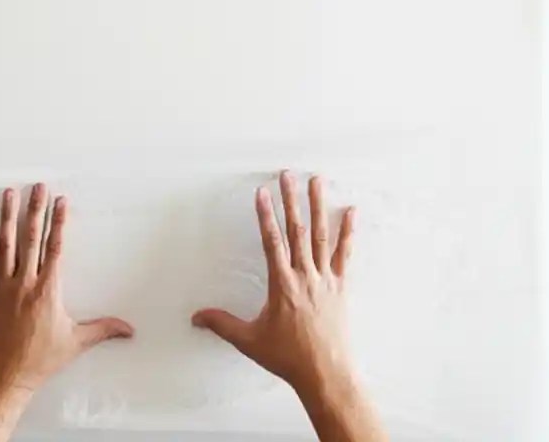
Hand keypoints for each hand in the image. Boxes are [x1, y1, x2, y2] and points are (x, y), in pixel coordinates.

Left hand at [0, 184, 132, 441]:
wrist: (6, 377)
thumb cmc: (41, 360)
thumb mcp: (76, 342)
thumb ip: (103, 330)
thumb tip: (129, 329)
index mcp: (48, 289)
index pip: (55, 247)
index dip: (59, 222)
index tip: (61, 201)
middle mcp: (25, 282)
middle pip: (31, 237)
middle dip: (35, 209)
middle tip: (37, 186)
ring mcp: (4, 288)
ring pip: (6, 245)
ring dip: (7, 217)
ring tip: (8, 194)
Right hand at [192, 171, 355, 392]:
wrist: (325, 373)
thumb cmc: (288, 357)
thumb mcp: (249, 340)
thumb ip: (222, 324)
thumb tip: (197, 317)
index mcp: (282, 284)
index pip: (272, 241)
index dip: (265, 215)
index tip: (262, 192)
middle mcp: (305, 276)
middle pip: (297, 230)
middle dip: (291, 200)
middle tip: (288, 175)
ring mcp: (326, 279)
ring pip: (322, 235)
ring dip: (319, 206)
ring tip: (317, 181)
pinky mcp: (341, 286)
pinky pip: (346, 254)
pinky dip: (349, 232)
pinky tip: (351, 211)